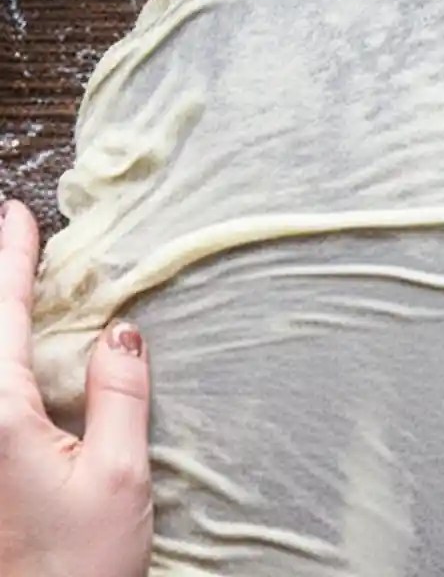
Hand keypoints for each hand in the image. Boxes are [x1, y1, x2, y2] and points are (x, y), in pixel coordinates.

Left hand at [0, 200, 151, 576]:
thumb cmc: (75, 566)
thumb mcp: (118, 477)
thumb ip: (118, 396)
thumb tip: (119, 332)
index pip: (3, 318)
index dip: (11, 261)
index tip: (17, 214)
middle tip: (6, 233)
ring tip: (11, 286)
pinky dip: (1, 357)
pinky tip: (15, 355)